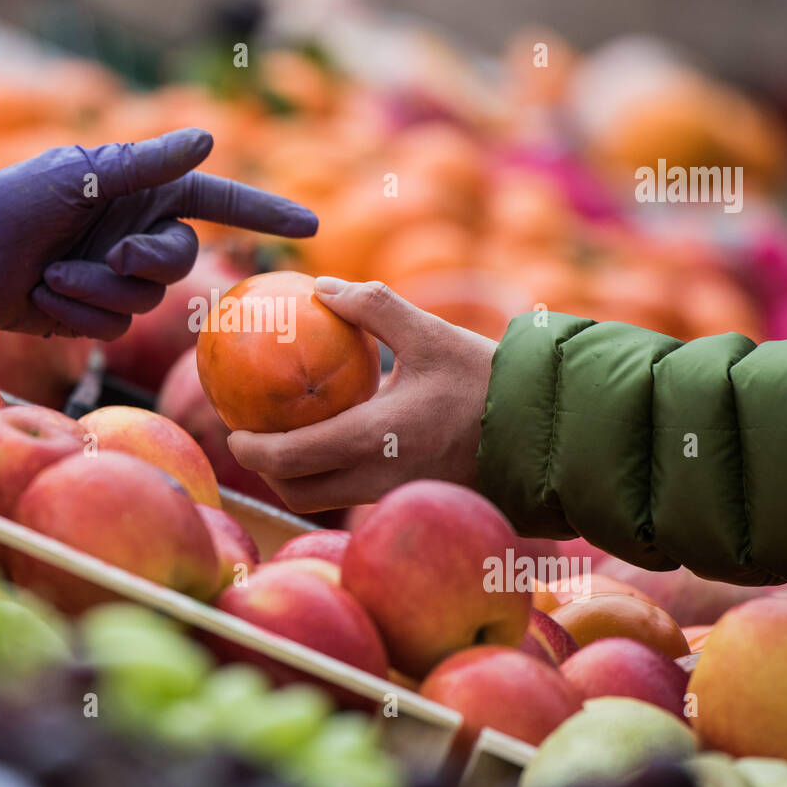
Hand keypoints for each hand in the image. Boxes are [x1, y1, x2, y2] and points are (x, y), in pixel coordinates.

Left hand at [0, 128, 316, 337]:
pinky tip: (45, 294)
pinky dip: (78, 310)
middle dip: (145, 260)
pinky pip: (113, 324)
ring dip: (97, 289)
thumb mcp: (82, 172)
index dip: (264, 213)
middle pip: (180, 260)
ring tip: (54, 274)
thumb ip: (146, 163)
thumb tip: (207, 138)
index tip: (309, 226)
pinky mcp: (96, 311)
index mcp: (144, 191)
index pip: (218, 200)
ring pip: (145, 299)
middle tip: (112, 254)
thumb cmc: (18, 201)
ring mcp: (118, 274)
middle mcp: (138, 231)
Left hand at [227, 278, 496, 513]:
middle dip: (269, 472)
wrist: (553, 435)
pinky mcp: (419, 498)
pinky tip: (346, 440)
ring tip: (296, 437)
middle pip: (300, 494)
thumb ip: (374, 307)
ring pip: (330, 499)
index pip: (290, 459)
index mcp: (374, 440)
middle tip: (255, 439)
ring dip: (304, 475)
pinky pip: (362, 494)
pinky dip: (340, 475)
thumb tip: (323, 287)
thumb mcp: (431, 333)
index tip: (233, 431)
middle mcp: (380, 478)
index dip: (251, 450)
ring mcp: (400, 495)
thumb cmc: (491, 382)